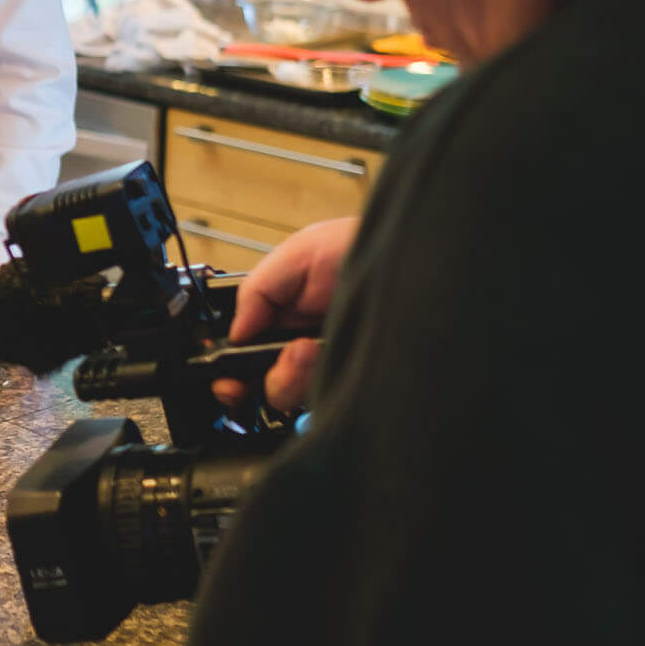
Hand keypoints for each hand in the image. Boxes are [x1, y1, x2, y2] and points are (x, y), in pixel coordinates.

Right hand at [215, 217, 356, 413]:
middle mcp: (304, 349)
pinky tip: (328, 353)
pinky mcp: (357, 379)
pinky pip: (328, 398)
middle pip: (267, 389)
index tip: (230, 383)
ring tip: (309, 346)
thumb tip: (234, 334)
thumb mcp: (296, 256)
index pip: (246, 360)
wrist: (414, 256)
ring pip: (295, 398)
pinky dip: (320, 378)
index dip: (231, 377)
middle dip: (270, 377)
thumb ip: (257, 291)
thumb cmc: (360, 246)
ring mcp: (332, 367)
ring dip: (294, 375)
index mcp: (282, 321)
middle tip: (285, 356)